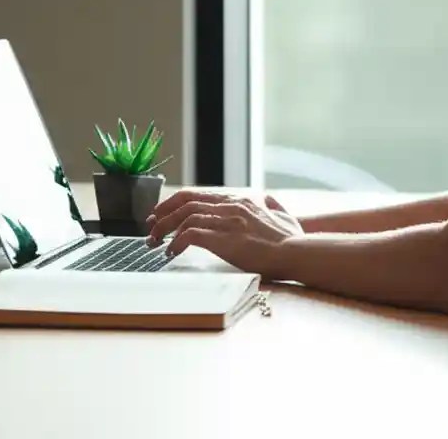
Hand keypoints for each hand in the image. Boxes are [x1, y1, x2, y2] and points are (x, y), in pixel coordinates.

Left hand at [145, 188, 303, 275]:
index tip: (161, 214)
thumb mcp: (283, 215)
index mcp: (239, 200)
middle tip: (151, 227)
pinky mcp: (223, 238)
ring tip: (156, 243)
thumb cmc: (291, 239)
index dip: (174, 203)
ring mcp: (226, 220)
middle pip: (185, 202)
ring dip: (164, 230)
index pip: (197, 194)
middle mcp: (230, 206)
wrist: (296, 251)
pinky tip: (171, 253)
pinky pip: (190, 235)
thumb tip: (268, 200)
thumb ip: (272, 206)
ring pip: (184, 217)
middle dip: (163, 214)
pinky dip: (176, 242)